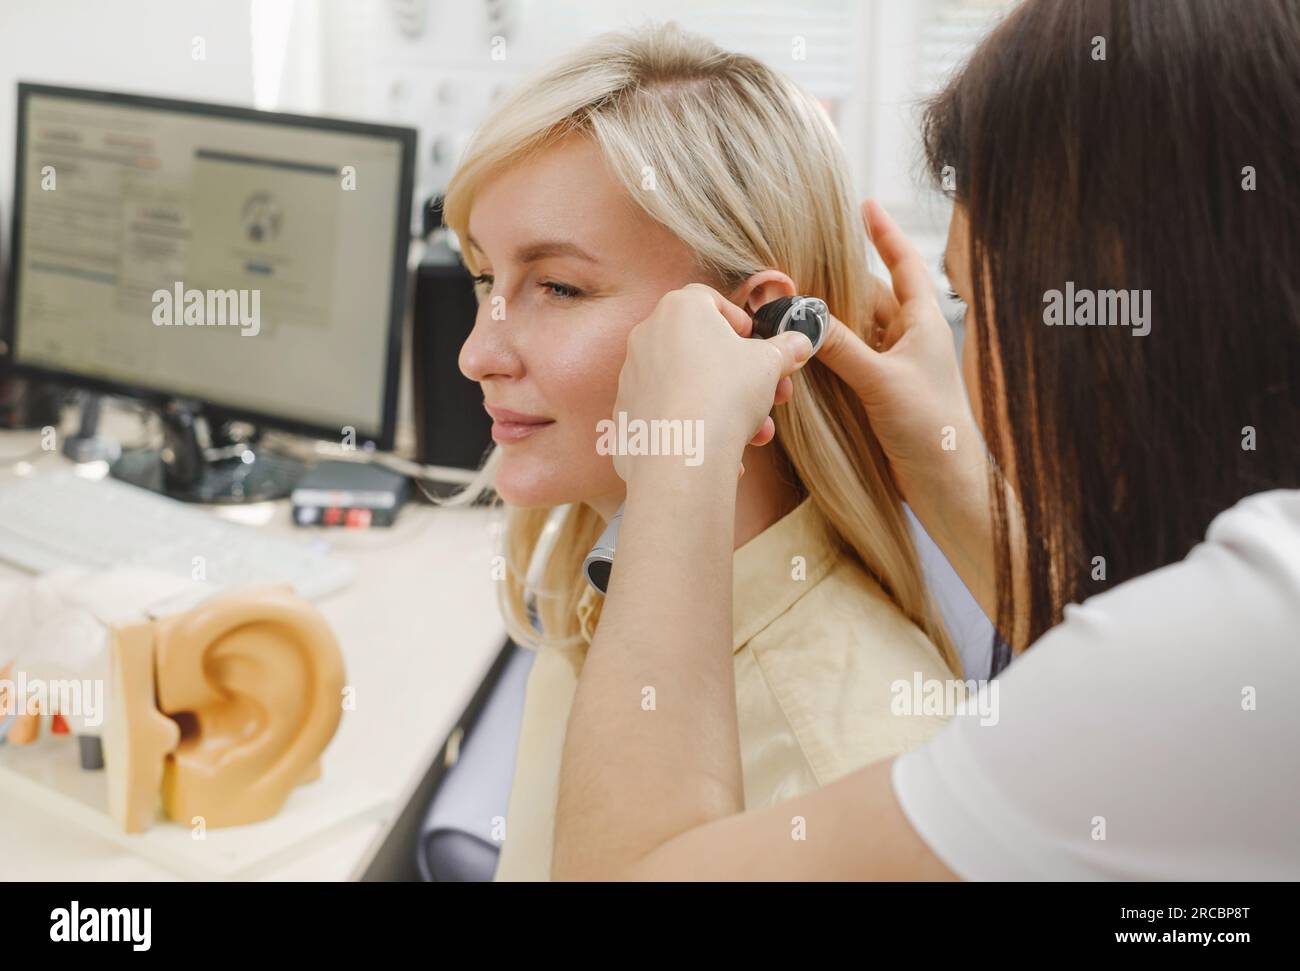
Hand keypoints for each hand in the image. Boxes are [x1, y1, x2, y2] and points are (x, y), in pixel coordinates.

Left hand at [611, 284, 812, 484]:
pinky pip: (670, 413)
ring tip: (757, 432)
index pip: (711, 301)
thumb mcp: (770, 364)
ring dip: (726, 405)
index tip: (758, 346)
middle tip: (773, 395)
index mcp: (679, 309)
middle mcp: (647, 335)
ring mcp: (632, 375)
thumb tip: (800, 343)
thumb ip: (785, 349)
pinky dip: (696, 426)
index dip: (740, 322)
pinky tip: (724, 451)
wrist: (681, 453)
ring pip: (689, 384)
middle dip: (743, 375)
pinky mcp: (626, 412)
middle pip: (703, 349)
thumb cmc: (725, 394)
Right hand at [816, 200, 985, 504]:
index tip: (865, 206)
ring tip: (787, 304)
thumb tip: (801, 316)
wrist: (945, 486)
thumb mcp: (882, 382)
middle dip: (835, 282)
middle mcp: (908, 339)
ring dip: (826, 321)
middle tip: (794, 268)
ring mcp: (893, 367)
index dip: (884, 235)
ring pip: (853, 330)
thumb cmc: (930, 428)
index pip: (903, 266)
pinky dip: (826, 353)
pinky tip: (800, 351)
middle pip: (868, 296)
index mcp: (924, 323)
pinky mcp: (878, 394)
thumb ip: (841, 347)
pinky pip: (847, 361)